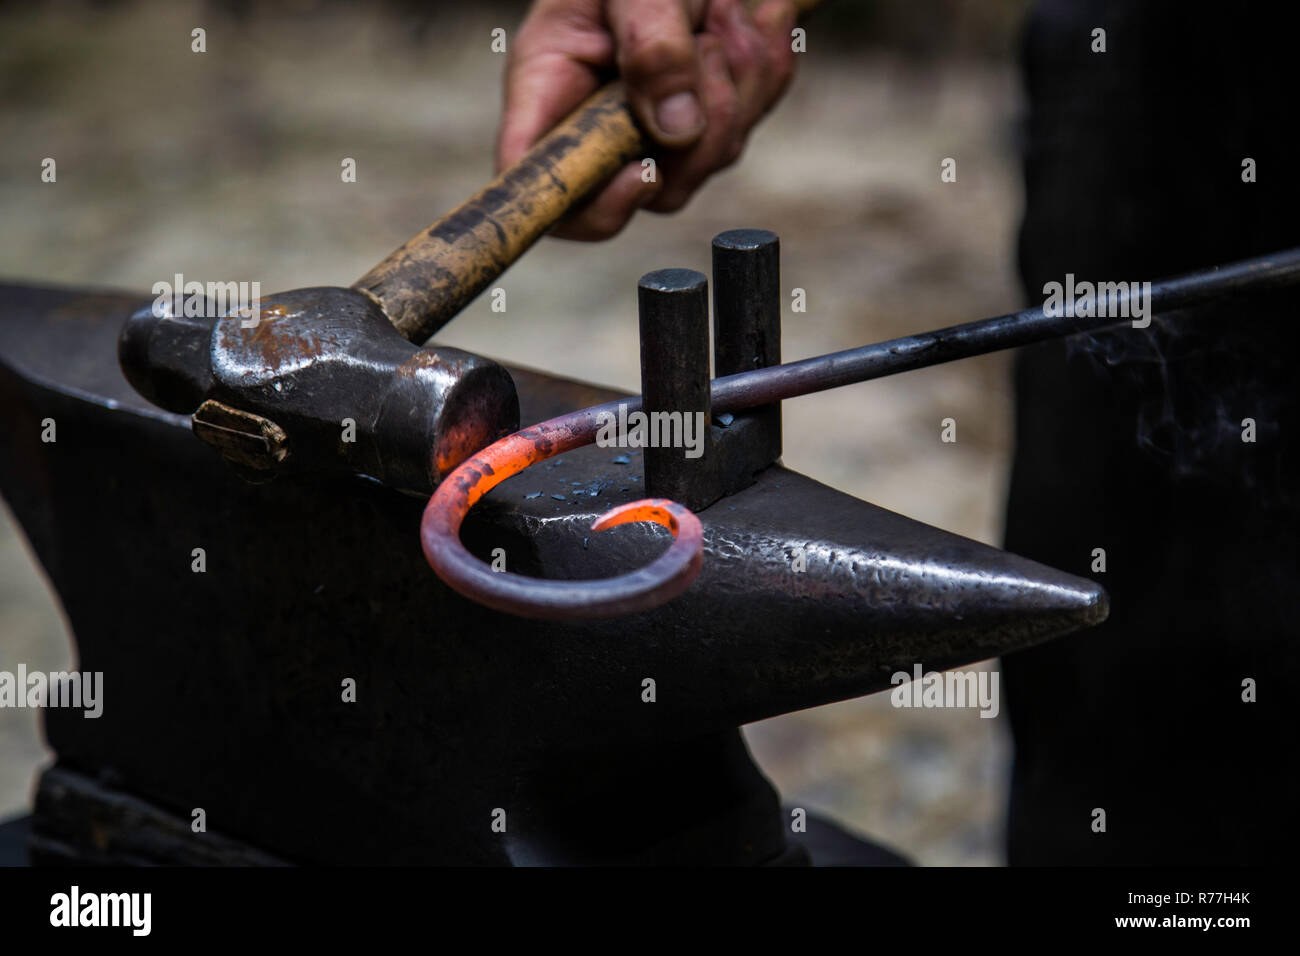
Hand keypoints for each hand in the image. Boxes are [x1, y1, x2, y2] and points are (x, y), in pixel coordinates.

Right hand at [496, 0, 798, 239]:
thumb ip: (652, 46)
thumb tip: (677, 131)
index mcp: (549, 89)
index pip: (547, 188)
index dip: (594, 208)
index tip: (644, 172)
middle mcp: (598, 121)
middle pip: (654, 187)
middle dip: (704, 127)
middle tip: (710, 43)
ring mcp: (652, 127)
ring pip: (707, 158)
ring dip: (739, 84)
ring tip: (725, 12)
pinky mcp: (699, 116)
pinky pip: (744, 124)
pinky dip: (763, 74)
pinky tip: (758, 21)